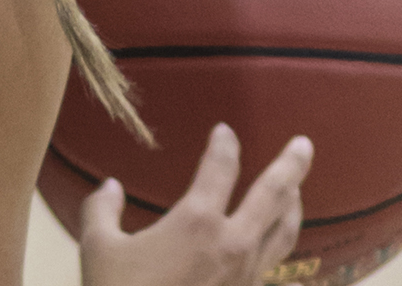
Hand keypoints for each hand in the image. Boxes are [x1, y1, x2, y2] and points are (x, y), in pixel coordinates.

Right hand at [81, 124, 312, 285]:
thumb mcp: (97, 249)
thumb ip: (102, 211)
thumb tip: (109, 187)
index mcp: (196, 221)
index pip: (219, 168)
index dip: (223, 145)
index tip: (225, 131)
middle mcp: (232, 244)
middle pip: (273, 195)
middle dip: (290, 165)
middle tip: (304, 145)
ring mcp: (246, 278)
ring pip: (283, 236)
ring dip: (293, 210)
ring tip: (297, 194)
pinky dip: (292, 283)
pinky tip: (300, 283)